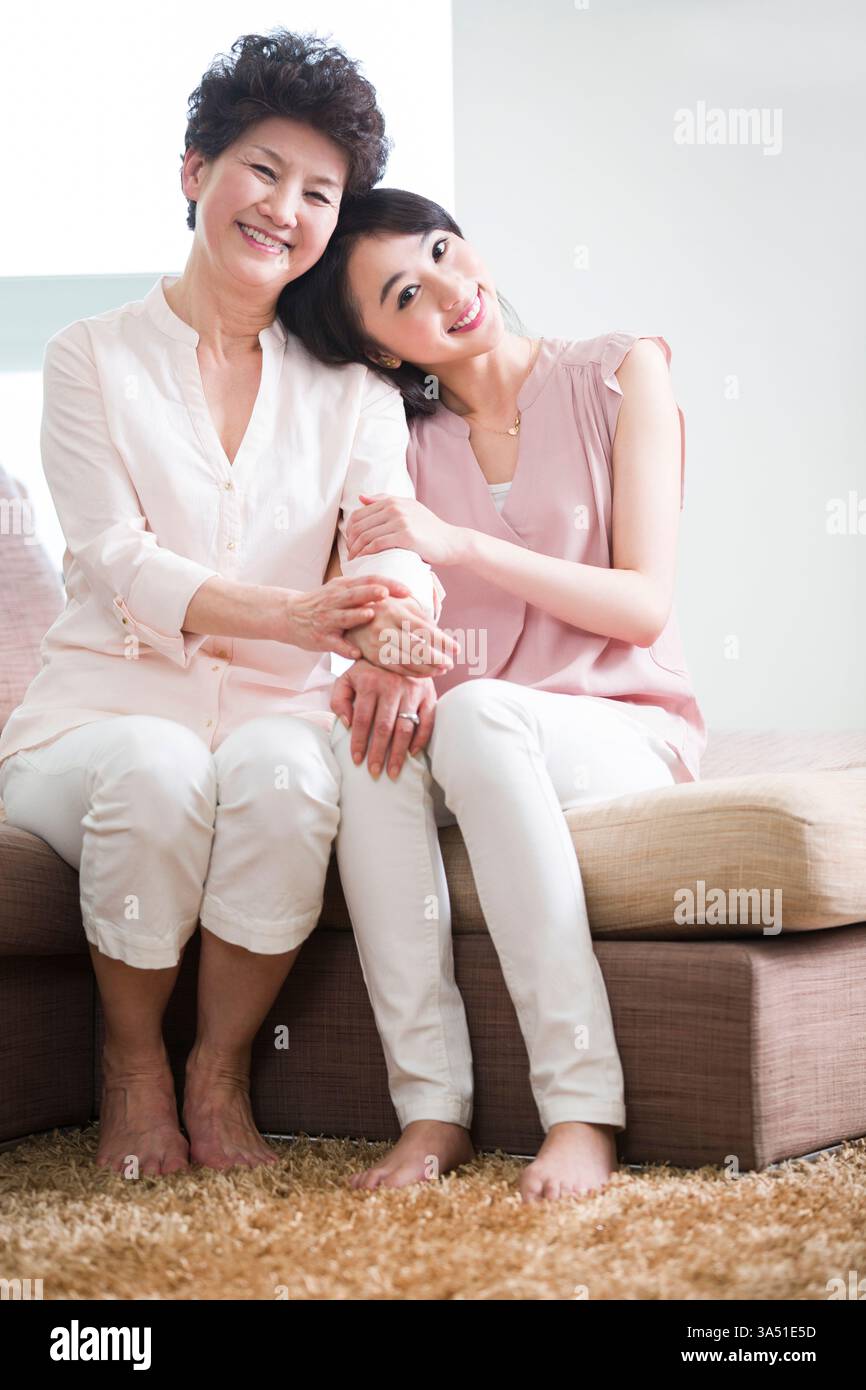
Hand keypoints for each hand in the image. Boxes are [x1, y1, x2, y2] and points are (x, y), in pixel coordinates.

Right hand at [283, 575, 411, 659]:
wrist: (289, 614)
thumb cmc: (323, 603)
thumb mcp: (340, 589)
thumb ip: (364, 588)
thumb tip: (396, 589)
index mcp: (343, 587)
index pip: (368, 580)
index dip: (387, 584)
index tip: (407, 590)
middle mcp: (335, 600)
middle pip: (355, 594)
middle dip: (370, 593)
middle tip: (386, 593)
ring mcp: (327, 619)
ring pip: (343, 617)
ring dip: (356, 616)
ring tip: (369, 615)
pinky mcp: (321, 638)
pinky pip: (334, 644)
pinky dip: (345, 648)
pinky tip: (356, 653)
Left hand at [331, 660, 435, 778]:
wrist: (396, 647)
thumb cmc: (368, 670)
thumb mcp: (346, 678)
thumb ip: (339, 699)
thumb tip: (346, 723)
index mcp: (369, 683)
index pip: (362, 719)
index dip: (358, 742)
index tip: (356, 760)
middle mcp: (392, 687)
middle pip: (384, 728)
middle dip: (378, 753)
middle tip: (374, 773)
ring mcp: (412, 691)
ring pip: (405, 728)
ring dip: (399, 753)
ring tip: (393, 772)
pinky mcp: (428, 694)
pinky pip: (428, 721)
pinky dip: (421, 739)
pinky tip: (412, 753)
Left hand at [346, 493, 466, 566]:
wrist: (452, 542)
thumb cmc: (429, 529)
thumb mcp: (409, 508)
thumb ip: (384, 501)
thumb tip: (361, 497)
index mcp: (392, 501)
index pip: (358, 514)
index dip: (350, 531)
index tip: (351, 543)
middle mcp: (395, 508)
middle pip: (359, 525)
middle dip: (350, 542)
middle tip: (350, 554)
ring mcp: (400, 521)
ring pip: (366, 536)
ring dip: (356, 551)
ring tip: (355, 561)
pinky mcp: (406, 536)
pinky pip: (377, 545)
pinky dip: (367, 554)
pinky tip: (365, 561)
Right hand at [347, 594, 459, 676]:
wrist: (352, 614)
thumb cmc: (386, 607)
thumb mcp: (403, 603)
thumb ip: (423, 617)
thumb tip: (443, 637)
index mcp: (395, 612)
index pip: (424, 630)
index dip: (443, 641)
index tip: (457, 649)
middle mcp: (384, 628)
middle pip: (416, 649)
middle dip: (436, 659)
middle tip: (450, 664)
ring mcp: (376, 644)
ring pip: (406, 662)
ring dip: (427, 669)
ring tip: (442, 670)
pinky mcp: (372, 656)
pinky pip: (396, 668)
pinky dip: (414, 673)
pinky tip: (427, 673)